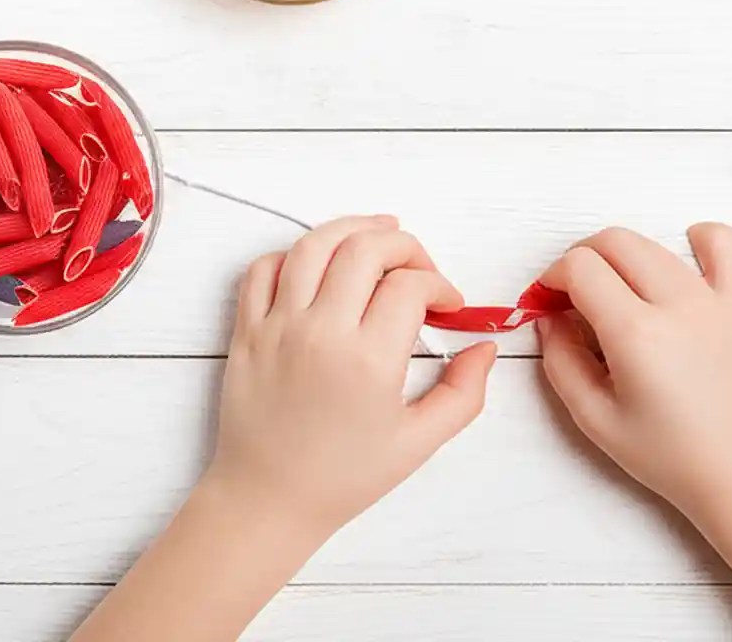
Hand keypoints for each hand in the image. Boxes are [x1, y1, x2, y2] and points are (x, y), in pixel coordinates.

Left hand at [208, 215, 497, 533]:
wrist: (268, 501)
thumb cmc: (344, 477)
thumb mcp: (419, 442)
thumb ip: (464, 393)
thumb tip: (485, 348)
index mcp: (369, 361)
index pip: (411, 286)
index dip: (441, 286)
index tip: (448, 307)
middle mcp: (321, 333)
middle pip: (366, 248)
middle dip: (405, 245)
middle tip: (420, 269)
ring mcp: (278, 327)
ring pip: (314, 244)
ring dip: (352, 229)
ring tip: (378, 234)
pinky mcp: (246, 332)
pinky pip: (264, 268)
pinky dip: (294, 254)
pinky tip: (320, 266)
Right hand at [536, 223, 731, 521]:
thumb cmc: (670, 458)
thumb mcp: (596, 420)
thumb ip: (562, 363)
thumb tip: (551, 320)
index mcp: (636, 332)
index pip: (582, 266)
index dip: (554, 276)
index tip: (551, 299)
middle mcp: (684, 304)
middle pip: (626, 241)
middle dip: (591, 254)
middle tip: (584, 289)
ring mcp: (731, 304)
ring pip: (704, 237)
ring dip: (673, 241)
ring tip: (659, 274)